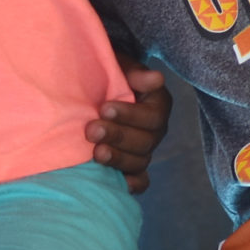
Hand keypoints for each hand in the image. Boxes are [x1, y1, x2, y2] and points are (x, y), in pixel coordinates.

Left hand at [87, 65, 171, 193]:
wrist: (92, 87)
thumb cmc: (106, 73)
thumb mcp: (119, 65)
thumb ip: (134, 73)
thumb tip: (156, 78)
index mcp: (158, 104)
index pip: (151, 116)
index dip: (130, 115)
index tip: (105, 108)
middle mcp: (155, 130)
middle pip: (145, 142)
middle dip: (118, 136)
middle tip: (92, 130)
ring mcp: (144, 150)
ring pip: (140, 162)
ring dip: (118, 159)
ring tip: (96, 153)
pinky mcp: (131, 166)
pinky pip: (140, 181)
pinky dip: (132, 184)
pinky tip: (118, 184)